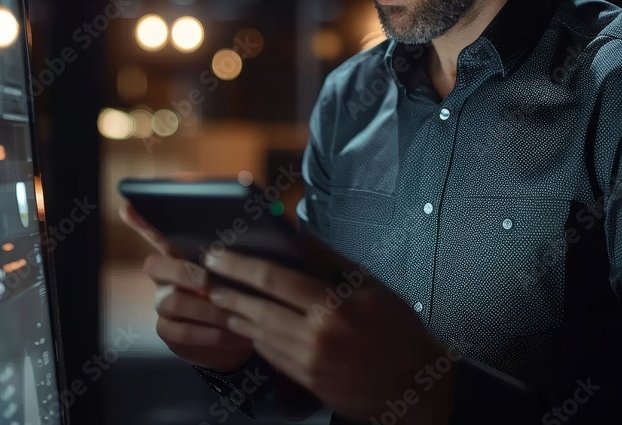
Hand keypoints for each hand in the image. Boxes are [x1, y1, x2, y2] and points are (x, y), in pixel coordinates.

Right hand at [119, 201, 254, 372]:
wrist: (243, 337)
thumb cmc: (243, 295)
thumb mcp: (245, 272)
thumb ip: (242, 254)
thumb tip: (266, 219)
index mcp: (184, 256)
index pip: (159, 235)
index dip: (142, 222)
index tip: (128, 206)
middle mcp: (167, 277)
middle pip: (156, 265)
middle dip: (183, 271)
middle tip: (208, 280)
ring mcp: (163, 303)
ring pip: (172, 300)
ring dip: (206, 308)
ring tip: (233, 314)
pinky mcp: (168, 331)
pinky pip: (182, 330)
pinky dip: (211, 333)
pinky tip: (231, 334)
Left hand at [200, 236, 456, 423]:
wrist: (414, 387)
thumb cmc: (397, 330)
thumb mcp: (370, 287)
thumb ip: (331, 261)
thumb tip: (299, 234)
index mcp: (333, 307)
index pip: (275, 280)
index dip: (241, 266)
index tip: (218, 254)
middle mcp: (315, 337)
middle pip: (258, 309)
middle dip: (229, 290)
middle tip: (207, 276)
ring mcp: (307, 363)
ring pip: (260, 334)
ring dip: (236, 314)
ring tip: (220, 298)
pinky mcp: (306, 382)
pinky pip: (270, 355)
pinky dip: (255, 337)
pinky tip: (246, 325)